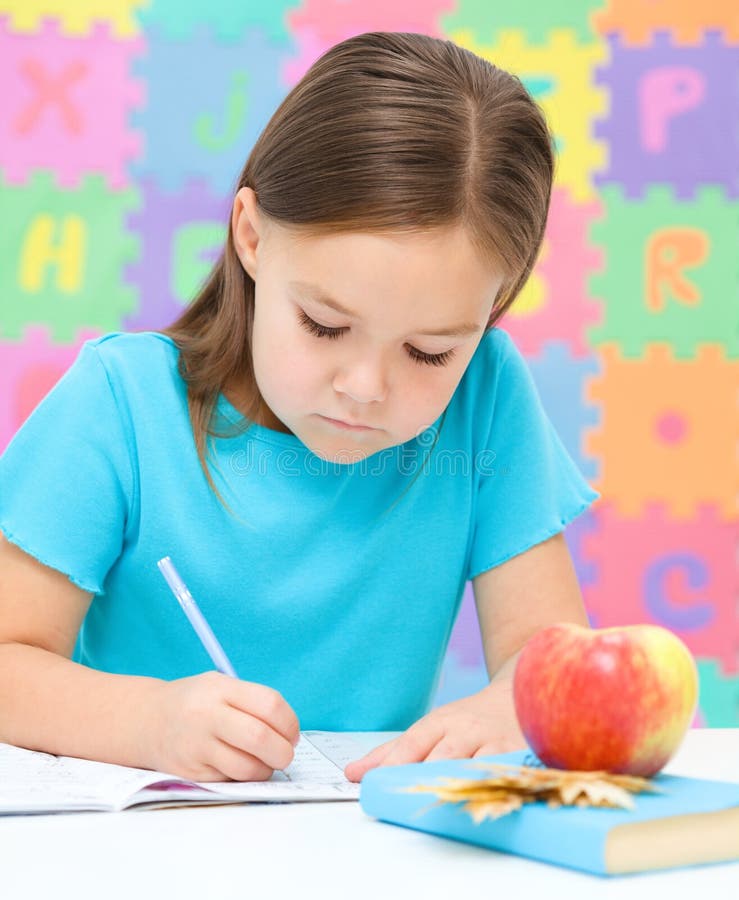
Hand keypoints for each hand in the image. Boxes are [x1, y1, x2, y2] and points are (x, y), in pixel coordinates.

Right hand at [146, 671, 300, 781]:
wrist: (147, 720)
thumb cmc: (195, 702)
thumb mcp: (220, 686)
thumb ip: (252, 703)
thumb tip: (289, 734)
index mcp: (220, 689)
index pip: (269, 705)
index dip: (290, 723)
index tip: (292, 734)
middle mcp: (206, 716)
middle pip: (260, 738)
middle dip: (283, 752)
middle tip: (286, 755)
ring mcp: (197, 746)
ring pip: (247, 768)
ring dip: (265, 770)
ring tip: (264, 762)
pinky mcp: (190, 773)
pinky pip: (230, 781)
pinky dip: (243, 778)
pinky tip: (239, 766)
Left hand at [343, 680, 527, 782]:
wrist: (521, 693)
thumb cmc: (469, 719)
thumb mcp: (432, 727)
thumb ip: (393, 752)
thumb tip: (352, 774)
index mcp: (441, 722)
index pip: (413, 743)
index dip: (395, 764)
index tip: (373, 784)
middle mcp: (468, 729)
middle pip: (444, 756)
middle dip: (427, 777)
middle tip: (407, 798)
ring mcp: (497, 741)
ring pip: (478, 765)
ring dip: (462, 784)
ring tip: (444, 802)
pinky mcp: (523, 753)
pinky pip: (511, 772)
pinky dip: (500, 783)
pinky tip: (490, 796)